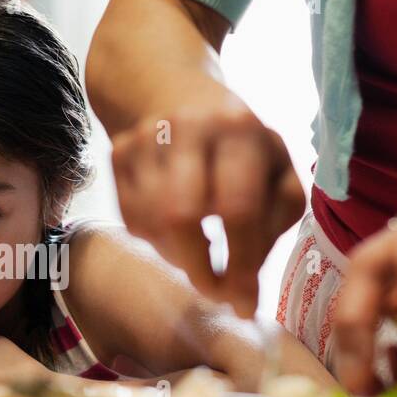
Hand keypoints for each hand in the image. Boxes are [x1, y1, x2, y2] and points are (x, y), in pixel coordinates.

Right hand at [110, 104, 303, 316]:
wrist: (180, 93)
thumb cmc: (243, 149)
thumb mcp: (278, 174)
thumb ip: (272, 226)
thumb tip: (243, 289)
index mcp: (240, 130)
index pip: (238, 209)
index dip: (241, 264)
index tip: (245, 303)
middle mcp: (188, 126)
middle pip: (181, 216)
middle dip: (200, 269)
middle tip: (216, 293)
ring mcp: (146, 137)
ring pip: (151, 223)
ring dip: (178, 256)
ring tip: (200, 253)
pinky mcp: (118, 151)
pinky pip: (130, 219)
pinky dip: (154, 239)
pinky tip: (174, 230)